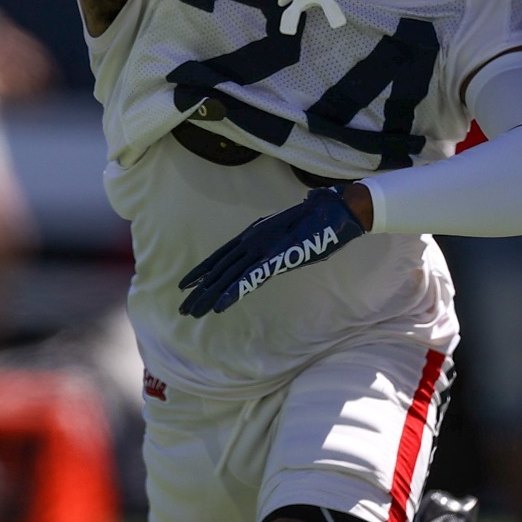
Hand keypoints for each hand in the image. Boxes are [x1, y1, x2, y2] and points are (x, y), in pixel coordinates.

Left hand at [177, 185, 367, 316]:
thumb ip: (284, 236)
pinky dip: (232, 292)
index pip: (223, 255)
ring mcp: (262, 247)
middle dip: (201, 289)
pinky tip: (218, 307)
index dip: (204, 270)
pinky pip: (249, 278)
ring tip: (191, 312)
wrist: (338, 209)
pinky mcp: (274, 256)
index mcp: (257, 233)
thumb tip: (281, 240)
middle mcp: (254, 240)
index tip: (188, 284)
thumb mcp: (296, 230)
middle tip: (184, 308)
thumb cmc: (321, 215)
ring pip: (229, 275)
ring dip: (209, 295)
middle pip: (220, 268)